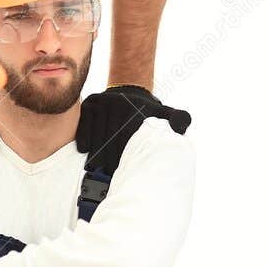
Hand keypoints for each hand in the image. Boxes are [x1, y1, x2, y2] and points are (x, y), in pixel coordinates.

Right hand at [76, 86, 190, 176]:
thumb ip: (179, 119)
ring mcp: (101, 102)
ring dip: (96, 152)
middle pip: (111, 136)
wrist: (130, 92)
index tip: (126, 169)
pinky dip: (84, 138)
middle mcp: (117, 103)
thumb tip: (182, 126)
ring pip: (97, 132)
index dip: (126, 154)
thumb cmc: (148, 112)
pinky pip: (84, 123)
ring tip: (97, 168)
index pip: (128, 136)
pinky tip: (86, 151)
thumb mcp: (166, 113)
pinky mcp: (89, 103)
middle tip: (110, 174)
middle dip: (110, 157)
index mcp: (135, 109)